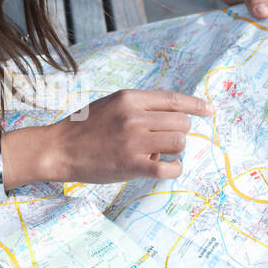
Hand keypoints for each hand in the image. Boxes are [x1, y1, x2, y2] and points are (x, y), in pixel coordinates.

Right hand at [46, 88, 214, 184]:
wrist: (58, 149)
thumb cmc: (83, 128)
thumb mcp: (110, 105)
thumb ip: (138, 107)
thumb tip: (170, 115)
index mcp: (129, 98)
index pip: (173, 99)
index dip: (196, 105)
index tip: (209, 110)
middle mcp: (134, 117)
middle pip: (181, 122)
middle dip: (179, 132)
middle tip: (165, 141)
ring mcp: (134, 141)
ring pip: (179, 142)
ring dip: (176, 150)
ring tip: (161, 153)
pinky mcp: (132, 164)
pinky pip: (168, 167)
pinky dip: (174, 169)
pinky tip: (167, 168)